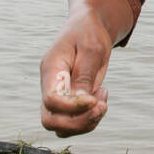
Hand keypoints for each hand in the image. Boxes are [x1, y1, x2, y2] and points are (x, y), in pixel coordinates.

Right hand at [40, 10, 111, 136]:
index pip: (51, 100)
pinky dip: (90, 119)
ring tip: (103, 100)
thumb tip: (84, 102)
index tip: (94, 99)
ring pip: (61, 127)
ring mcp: (58, 96)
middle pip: (50, 120)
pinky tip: (101, 98)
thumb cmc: (89, 33)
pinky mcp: (68, 101)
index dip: (73, 107)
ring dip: (86, 123)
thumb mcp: (91, 49)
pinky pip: (74, 122)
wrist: (88, 27)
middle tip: (101, 106)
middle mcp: (49, 86)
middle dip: (78, 122)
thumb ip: (85, 76)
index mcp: (51, 69)